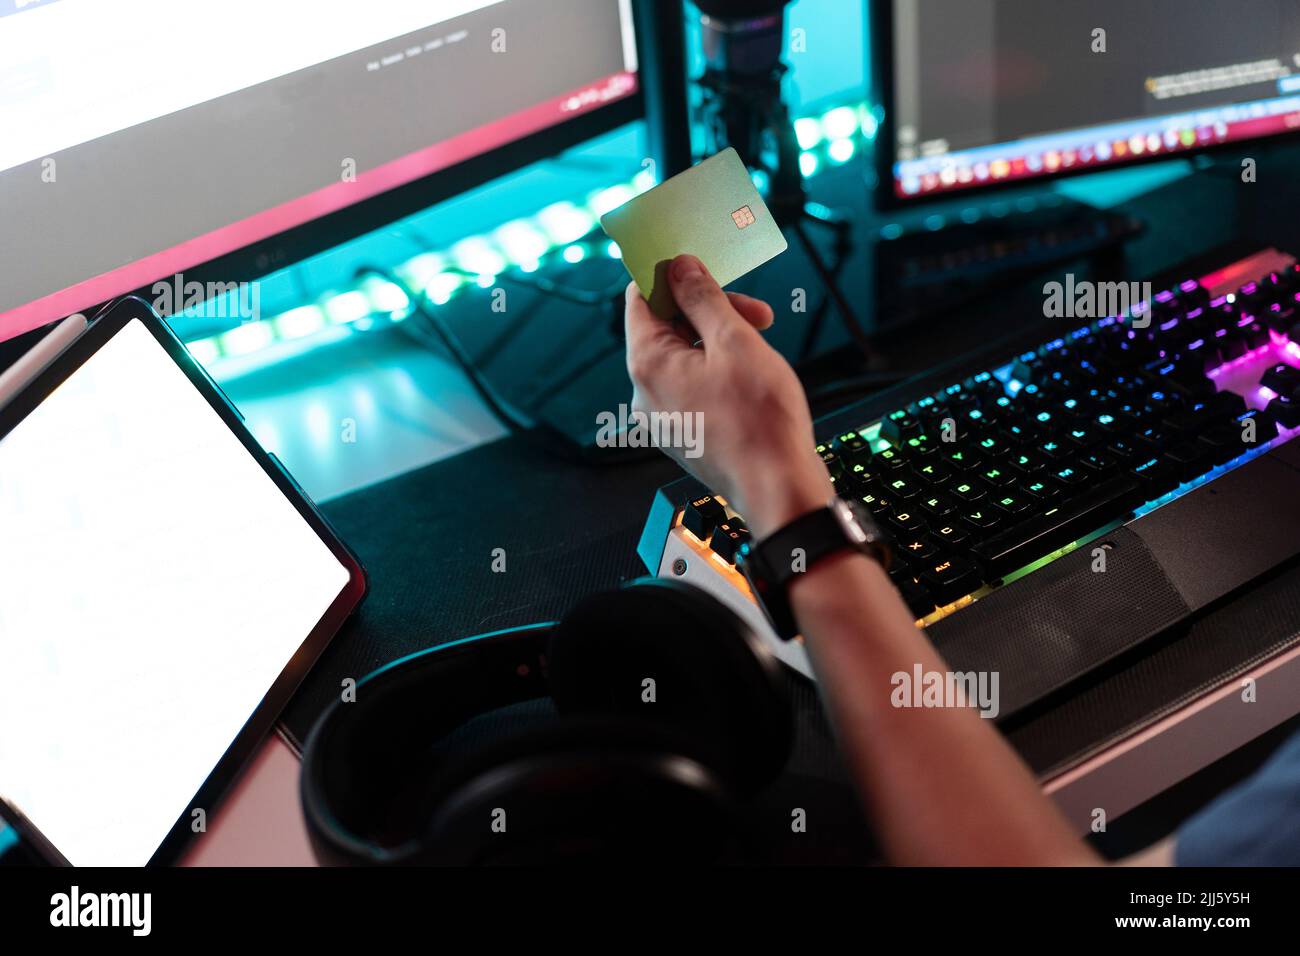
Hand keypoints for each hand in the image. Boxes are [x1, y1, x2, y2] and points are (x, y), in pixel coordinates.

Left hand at [624, 254, 833, 537]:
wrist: (778, 490)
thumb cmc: (759, 421)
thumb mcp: (735, 341)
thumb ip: (703, 299)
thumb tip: (679, 267)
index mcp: (647, 364)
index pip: (640, 298)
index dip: (673, 275)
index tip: (707, 267)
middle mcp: (644, 393)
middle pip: (666, 327)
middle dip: (711, 311)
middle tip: (758, 313)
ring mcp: (662, 418)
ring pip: (684, 358)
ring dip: (721, 341)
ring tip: (762, 348)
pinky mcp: (684, 434)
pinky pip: (693, 387)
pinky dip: (720, 371)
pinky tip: (753, 378)